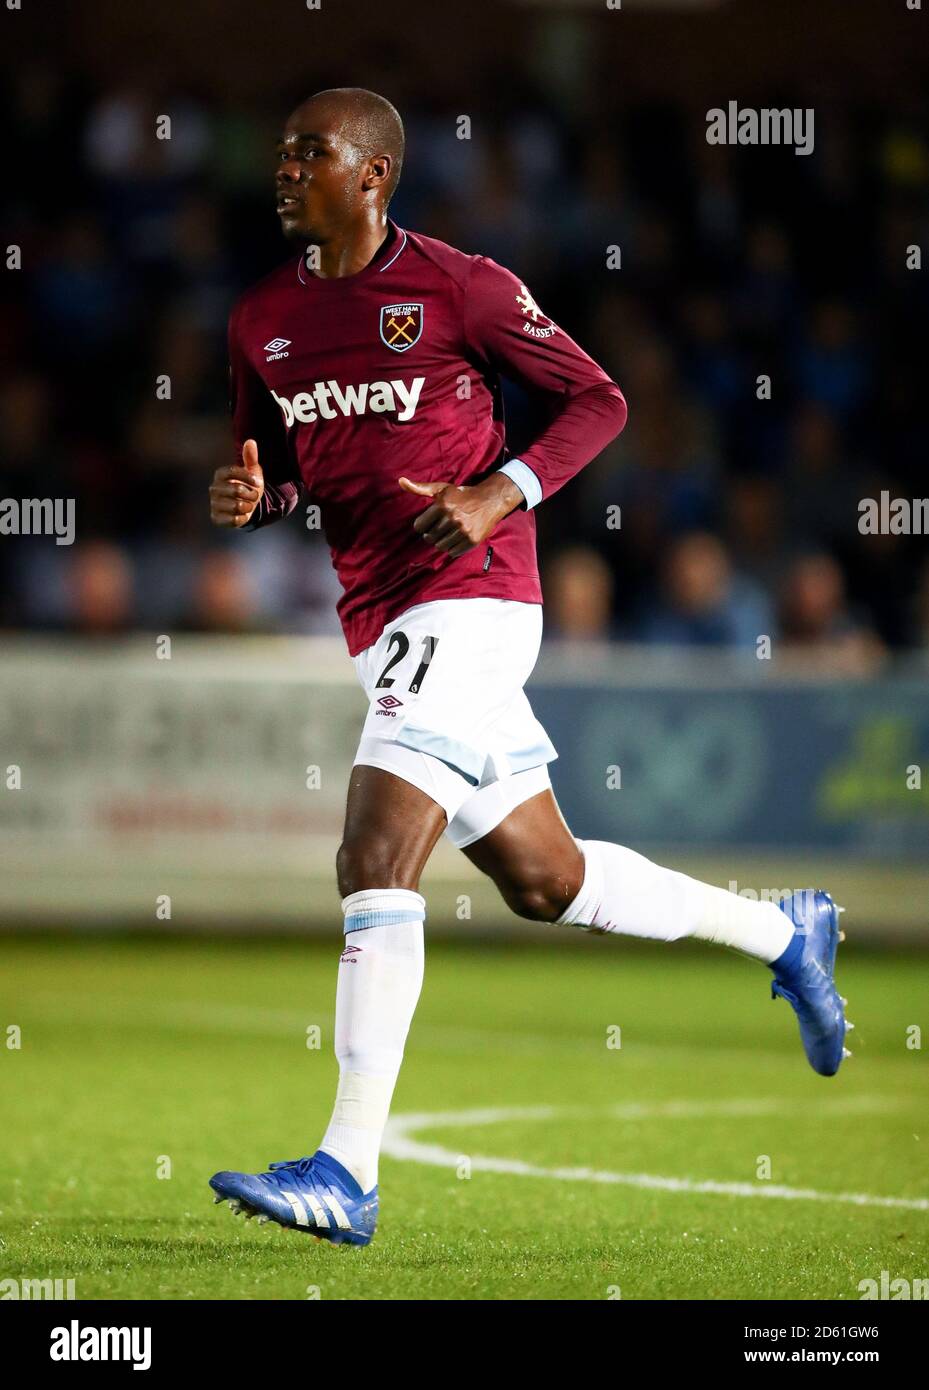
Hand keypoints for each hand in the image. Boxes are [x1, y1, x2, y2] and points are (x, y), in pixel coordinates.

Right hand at [210, 439, 264, 527]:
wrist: (247, 507)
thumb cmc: (248, 486)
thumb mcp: (252, 471)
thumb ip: (251, 457)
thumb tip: (251, 441)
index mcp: (220, 474)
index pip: (232, 472)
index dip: (248, 477)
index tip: (258, 482)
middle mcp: (214, 488)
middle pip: (236, 490)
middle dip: (251, 494)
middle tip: (254, 496)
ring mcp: (213, 504)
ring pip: (237, 506)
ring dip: (249, 507)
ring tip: (248, 505)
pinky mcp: (216, 518)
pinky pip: (234, 520)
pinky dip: (243, 518)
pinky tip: (242, 515)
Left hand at [398, 472, 523, 556]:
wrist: (490, 500)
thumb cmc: (462, 494)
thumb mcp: (441, 489)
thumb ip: (420, 488)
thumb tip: (400, 481)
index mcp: (442, 505)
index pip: (419, 526)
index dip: (423, 525)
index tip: (430, 522)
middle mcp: (452, 518)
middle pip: (429, 538)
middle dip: (432, 533)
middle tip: (441, 527)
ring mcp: (463, 531)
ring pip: (440, 546)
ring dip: (442, 541)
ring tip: (449, 532)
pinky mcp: (472, 540)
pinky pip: (453, 552)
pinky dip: (453, 548)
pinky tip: (458, 537)